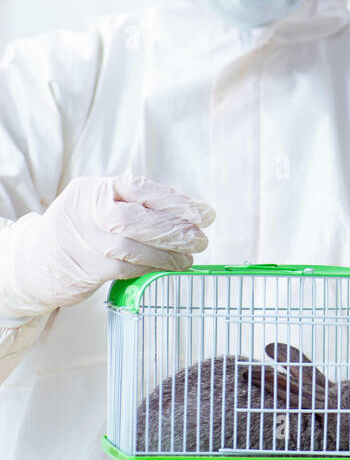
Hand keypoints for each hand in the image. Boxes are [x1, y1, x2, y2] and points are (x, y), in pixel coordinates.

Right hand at [0, 176, 215, 317]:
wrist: (36, 259)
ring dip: (167, 254)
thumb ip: (133, 202)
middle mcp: (87, 212)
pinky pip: (126, 268)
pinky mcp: (86, 269)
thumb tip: (184, 211)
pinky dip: (151, 267)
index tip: (204, 213)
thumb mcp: (99, 202)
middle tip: (201, 238)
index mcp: (95, 190)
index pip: (141, 190)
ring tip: (189, 256)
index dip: (176, 202)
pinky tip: (167, 266)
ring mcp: (84, 242)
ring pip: (132, 248)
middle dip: (174, 230)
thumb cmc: (80, 227)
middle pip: (136, 219)